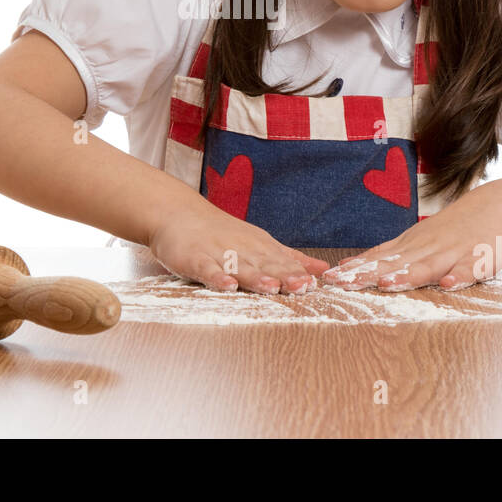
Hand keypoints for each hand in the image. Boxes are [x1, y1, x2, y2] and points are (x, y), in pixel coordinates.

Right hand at [147, 201, 330, 294]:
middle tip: (301, 286)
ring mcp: (218, 253)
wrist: (178, 213)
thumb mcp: (260, 243)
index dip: (298, 272)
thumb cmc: (222, 233)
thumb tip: (323, 269)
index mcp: (259, 247)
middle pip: (265, 264)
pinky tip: (227, 285)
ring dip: (255, 277)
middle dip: (284, 275)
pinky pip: (206, 269)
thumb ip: (290, 258)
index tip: (315, 283)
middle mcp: (242, 249)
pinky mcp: (194, 258)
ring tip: (271, 287)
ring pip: (239, 267)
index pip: (282, 261)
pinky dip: (216, 277)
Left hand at [321, 183, 501, 290]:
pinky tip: (449, 285)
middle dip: (368, 274)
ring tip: (387, 285)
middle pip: (394, 262)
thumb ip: (389, 254)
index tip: (327, 279)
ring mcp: (453, 251)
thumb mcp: (418, 238)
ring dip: (408, 275)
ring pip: (428, 265)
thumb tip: (350, 266)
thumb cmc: (454, 227)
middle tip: (342, 285)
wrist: (500, 204)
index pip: (376, 258)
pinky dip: (460, 276)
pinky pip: (470, 269)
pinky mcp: (481, 256)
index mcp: (411, 244)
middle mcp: (427, 247)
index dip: (353, 269)